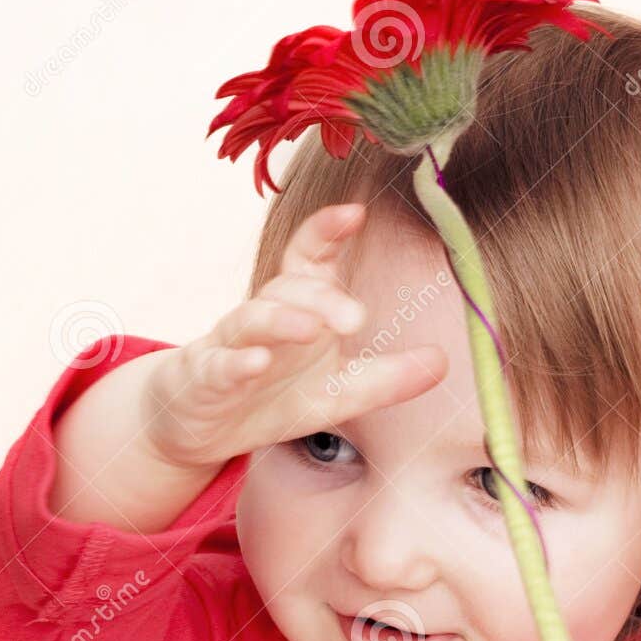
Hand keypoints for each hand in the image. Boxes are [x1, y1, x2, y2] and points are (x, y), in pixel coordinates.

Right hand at [141, 203, 448, 468]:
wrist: (198, 427)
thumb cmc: (270, 397)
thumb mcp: (337, 393)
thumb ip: (386, 378)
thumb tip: (443, 361)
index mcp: (296, 309)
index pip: (309, 259)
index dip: (326, 232)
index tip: (355, 212)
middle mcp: (262, 317)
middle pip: (289, 290)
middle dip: (321, 298)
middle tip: (356, 318)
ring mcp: (228, 346)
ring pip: (250, 320)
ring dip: (280, 320)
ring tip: (310, 328)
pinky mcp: (203, 380)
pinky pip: (218, 365)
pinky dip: (236, 362)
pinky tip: (255, 361)